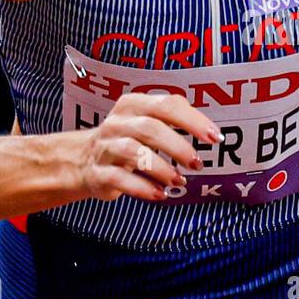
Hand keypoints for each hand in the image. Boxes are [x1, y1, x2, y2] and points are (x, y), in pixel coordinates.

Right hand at [70, 93, 222, 202]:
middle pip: (150, 128)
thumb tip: (211, 133)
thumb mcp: (146, 122)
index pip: (166, 105)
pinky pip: (120, 179)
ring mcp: (105, 147)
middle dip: (178, 146)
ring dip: (162, 168)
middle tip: (197, 163)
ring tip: (179, 181)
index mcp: (133, 105)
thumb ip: (174, 120)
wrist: (84, 160)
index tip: (214, 137)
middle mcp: (117, 123)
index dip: (193, 120)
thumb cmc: (127, 140)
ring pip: (134, 152)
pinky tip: (160, 194)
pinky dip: (143, 188)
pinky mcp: (98, 173)